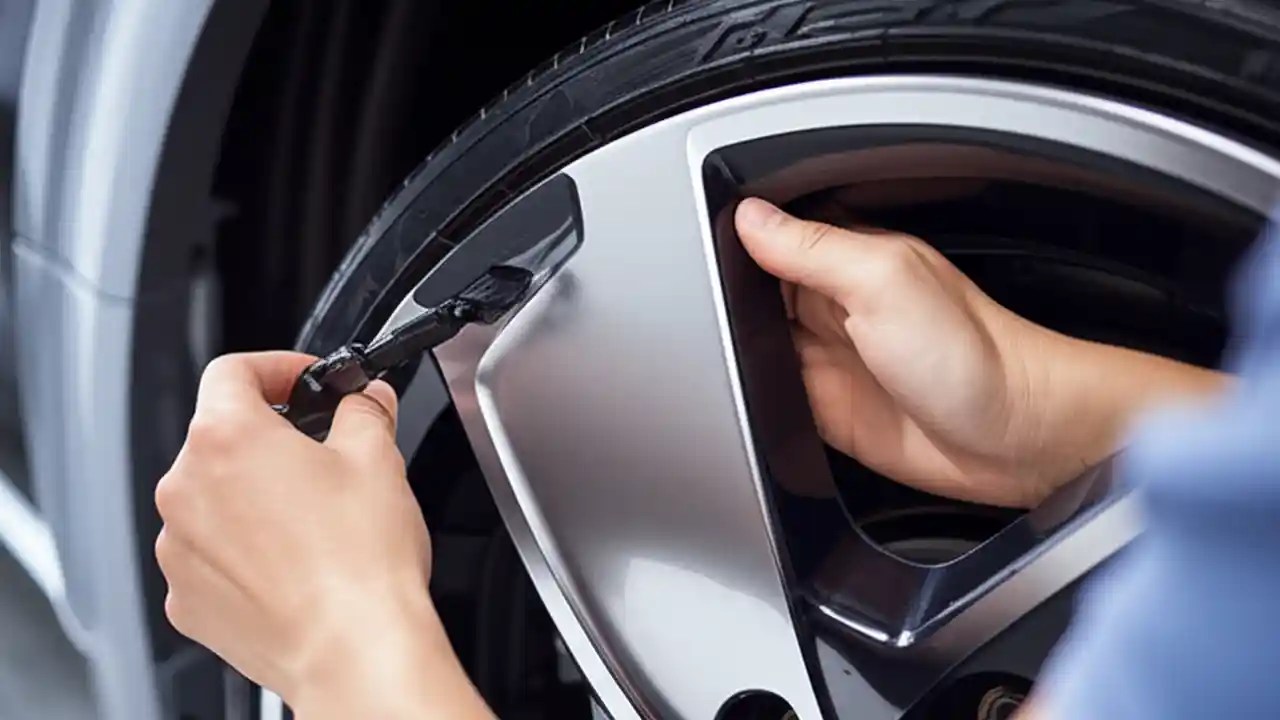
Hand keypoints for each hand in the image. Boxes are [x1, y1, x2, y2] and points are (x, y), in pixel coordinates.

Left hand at [155, 352, 490, 718]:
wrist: (353, 649)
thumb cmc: (360, 563)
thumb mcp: (378, 459)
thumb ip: (365, 411)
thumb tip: (365, 401)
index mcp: (226, 438)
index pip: (232, 370)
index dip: (277, 368)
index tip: (304, 383)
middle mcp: (186, 489)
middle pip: (220, 437)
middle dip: (271, 438)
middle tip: (325, 454)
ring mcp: (178, 548)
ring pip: (213, 499)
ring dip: (254, 497)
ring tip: (314, 522)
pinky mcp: (187, 597)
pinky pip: (209, 554)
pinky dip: (244, 549)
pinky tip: (295, 563)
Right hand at [735, 198, 1225, 507]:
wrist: (1016, 440)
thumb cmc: (975, 357)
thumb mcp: (884, 282)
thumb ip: (812, 249)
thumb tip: (750, 217)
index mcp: (845, 259)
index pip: (767, 235)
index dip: (730, 241)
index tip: (698, 251)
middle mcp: (832, 305)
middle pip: (750, 291)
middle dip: (724, 300)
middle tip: (707, 315)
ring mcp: (828, 358)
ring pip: (753, 346)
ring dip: (737, 351)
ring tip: (729, 356)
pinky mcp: (826, 410)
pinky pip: (769, 398)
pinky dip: (753, 399)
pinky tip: (750, 397)